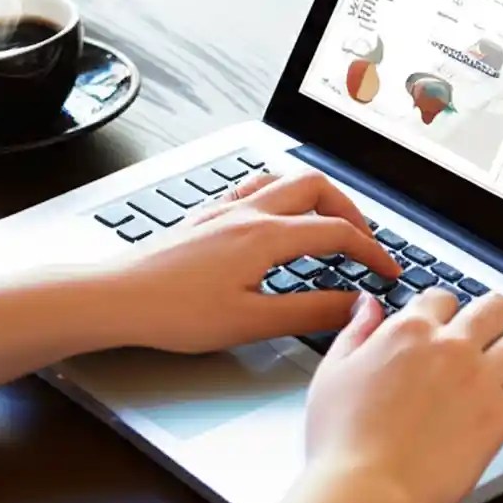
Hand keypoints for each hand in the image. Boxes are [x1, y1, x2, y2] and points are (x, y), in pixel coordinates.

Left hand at [95, 170, 399, 353]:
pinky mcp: (206, 215)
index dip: (371, 251)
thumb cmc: (173, 313)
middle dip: (351, 212)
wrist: (115, 298)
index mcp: (265, 236)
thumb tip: (353, 305)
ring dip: (317, 197)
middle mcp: (249, 212)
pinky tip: (277, 216)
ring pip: (286, 181)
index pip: (337, 233)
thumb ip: (308, 311)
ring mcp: (225, 208)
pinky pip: (255, 187)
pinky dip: (281, 196)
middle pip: (318, 188)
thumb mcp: (250, 322)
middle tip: (363, 242)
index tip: (387, 271)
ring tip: (329, 225)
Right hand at [281, 290, 502, 502]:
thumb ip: (356, 333)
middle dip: (492, 317)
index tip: (442, 325)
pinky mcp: (502, 414)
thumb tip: (367, 305)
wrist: (367, 489)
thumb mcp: (332, 374)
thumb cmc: (343, 442)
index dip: (443, 311)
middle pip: (494, 306)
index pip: (442, 297)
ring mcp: (480, 378)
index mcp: (408, 331)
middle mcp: (450, 346)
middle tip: (487, 335)